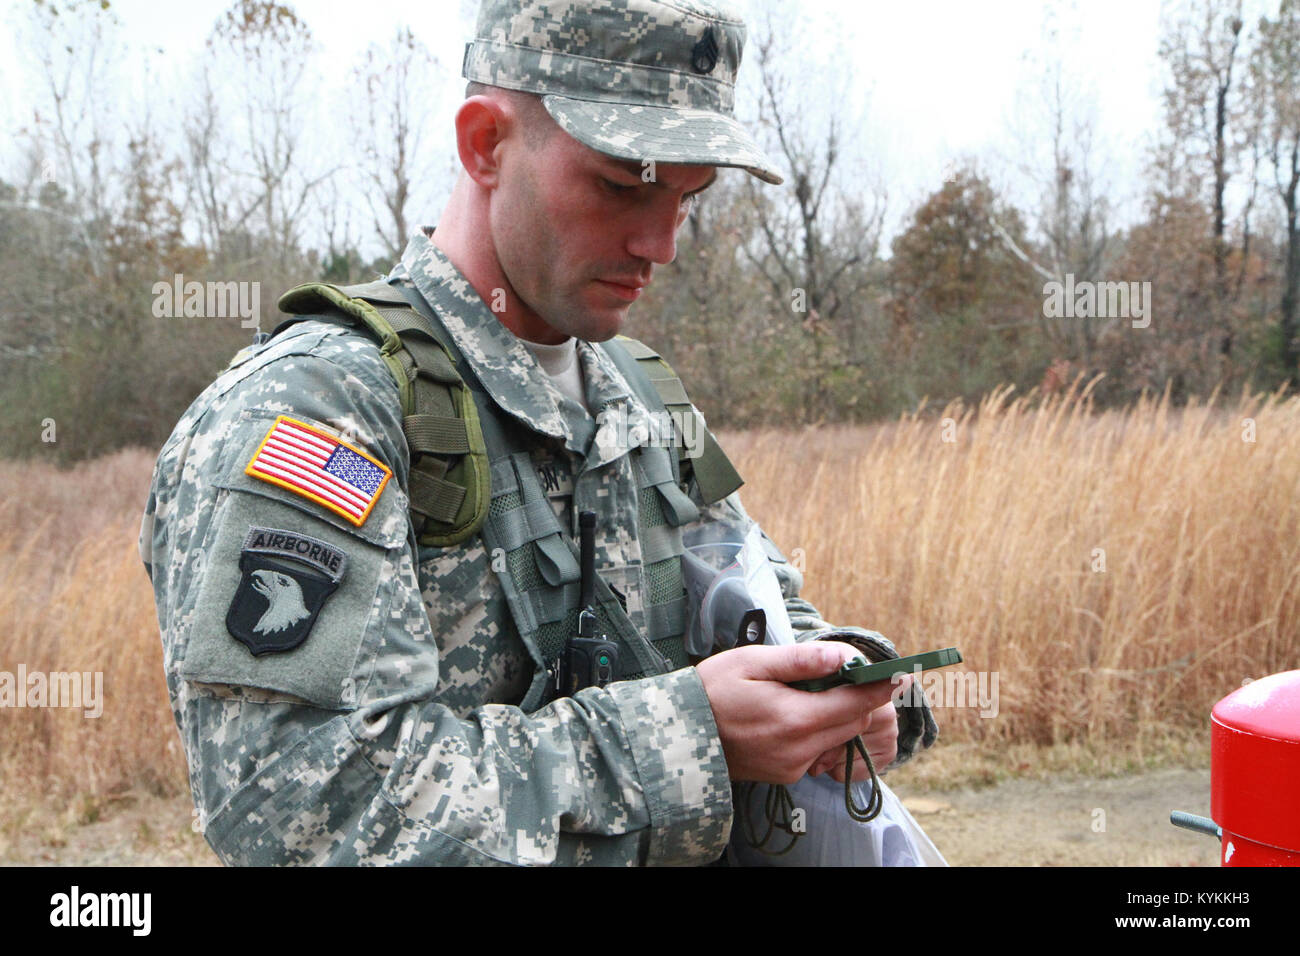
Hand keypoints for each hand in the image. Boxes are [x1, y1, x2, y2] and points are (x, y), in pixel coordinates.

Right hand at [695, 643, 899, 784]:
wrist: (679, 736)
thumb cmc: (711, 691)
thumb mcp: (751, 662)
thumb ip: (800, 661)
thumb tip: (843, 655)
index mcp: (794, 719)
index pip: (856, 704)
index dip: (880, 688)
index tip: (899, 673)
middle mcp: (800, 750)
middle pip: (853, 722)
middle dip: (861, 698)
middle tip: (856, 672)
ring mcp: (794, 766)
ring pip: (839, 738)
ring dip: (841, 714)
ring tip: (822, 689)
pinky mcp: (787, 775)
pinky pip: (820, 750)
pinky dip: (822, 729)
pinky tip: (800, 711)